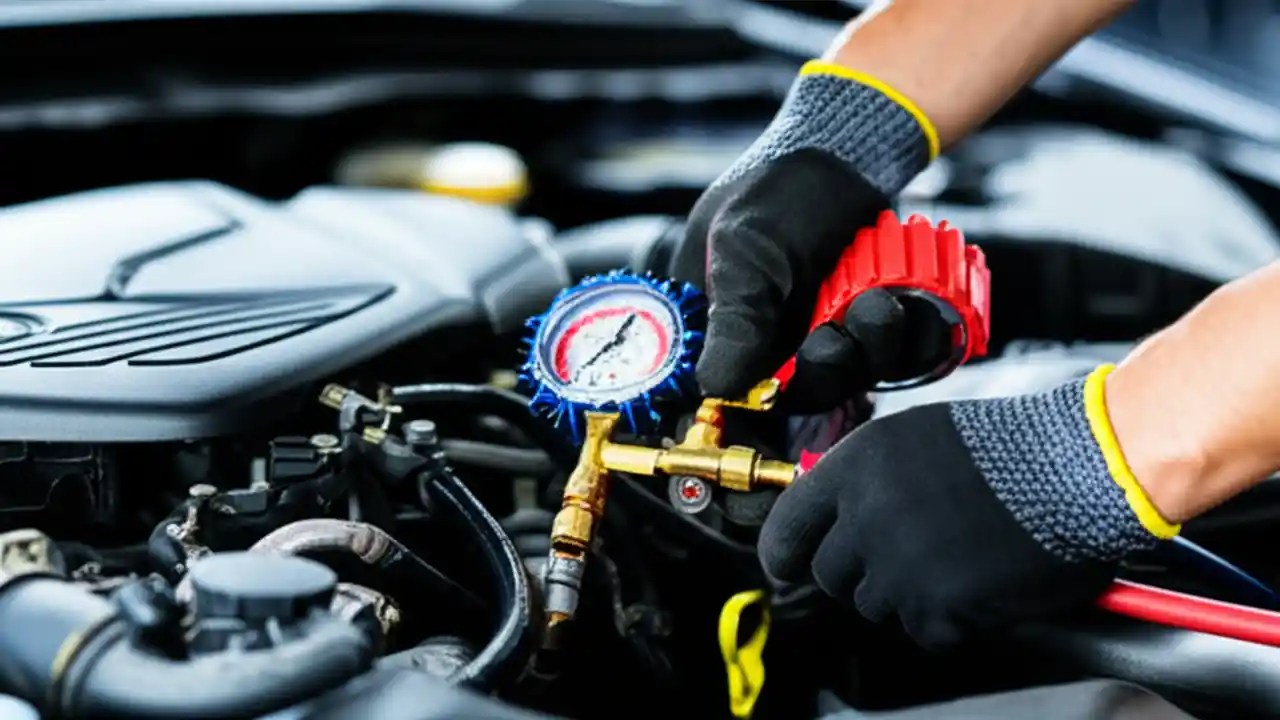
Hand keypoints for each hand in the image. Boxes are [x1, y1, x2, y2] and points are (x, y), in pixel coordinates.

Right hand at [667, 60, 937, 406]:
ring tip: (878, 296)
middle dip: (829, 368)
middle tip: (835, 329)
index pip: (721, 403)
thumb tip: (715, 389)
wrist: (848, 149)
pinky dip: (916, 335)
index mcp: (722, 331)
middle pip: (802, 401)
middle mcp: (775, 345)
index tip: (773, 405)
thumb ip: (735, 320)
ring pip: (859, 381)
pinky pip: (907, 360)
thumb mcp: (745, 249)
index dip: (744, 421)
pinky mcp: (879, 333)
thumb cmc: (780, 190)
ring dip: (876, 346)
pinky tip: (913, 298)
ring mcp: (831, 339)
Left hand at [759, 365, 1179, 648]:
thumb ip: (866, 480)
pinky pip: (923, 631)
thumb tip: (835, 520)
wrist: (1080, 468)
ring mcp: (898, 565)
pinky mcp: (936, 608)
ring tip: (958, 558)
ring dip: (909, 595)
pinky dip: (951, 619)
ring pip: (876, 606)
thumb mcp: (915, 439)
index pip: (787, 527)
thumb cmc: (1011, 448)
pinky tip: (981, 581)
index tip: (787, 567)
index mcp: (855, 467)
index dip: (785, 554)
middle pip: (830, 575)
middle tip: (910, 558)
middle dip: (861, 574)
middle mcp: (865, 516)